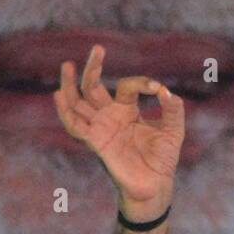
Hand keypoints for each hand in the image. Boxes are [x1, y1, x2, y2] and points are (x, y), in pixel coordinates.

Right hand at [53, 45, 183, 215]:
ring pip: (78, 103)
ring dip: (70, 85)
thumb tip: (167, 92)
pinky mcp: (96, 143)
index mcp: (127, 110)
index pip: (126, 86)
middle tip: (98, 49)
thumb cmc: (162, 159)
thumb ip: (173, 111)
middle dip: (93, 68)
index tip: (157, 89)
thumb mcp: (173, 131)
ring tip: (66, 65)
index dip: (141, 83)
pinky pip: (76, 127)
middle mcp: (110, 116)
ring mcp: (101, 129)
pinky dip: (66, 113)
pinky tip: (59, 95)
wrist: (155, 185)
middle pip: (92, 87)